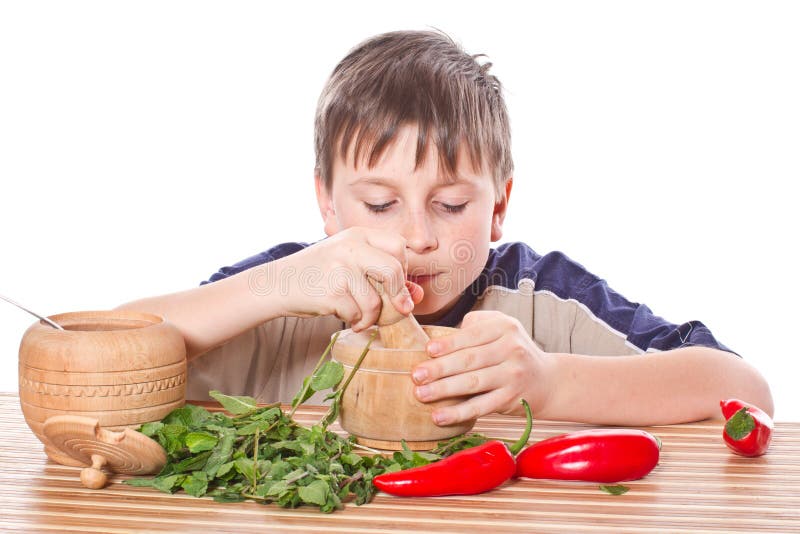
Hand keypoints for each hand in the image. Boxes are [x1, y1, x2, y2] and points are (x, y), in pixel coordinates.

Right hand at [276, 227, 422, 330]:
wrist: (279, 283)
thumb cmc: (320, 275)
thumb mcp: (350, 265)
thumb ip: (382, 276)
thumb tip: (417, 297)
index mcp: (358, 234)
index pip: (399, 246)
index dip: (403, 267)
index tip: (394, 283)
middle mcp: (351, 247)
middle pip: (394, 270)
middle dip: (398, 294)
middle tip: (397, 308)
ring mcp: (341, 268)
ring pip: (376, 300)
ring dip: (372, 316)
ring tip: (360, 316)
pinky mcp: (332, 291)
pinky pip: (357, 313)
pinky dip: (355, 321)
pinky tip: (345, 317)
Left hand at [410, 310, 554, 424]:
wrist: (547, 380)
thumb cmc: (512, 351)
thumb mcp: (501, 328)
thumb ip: (475, 326)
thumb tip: (440, 338)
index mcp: (505, 327)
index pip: (472, 334)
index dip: (449, 343)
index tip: (427, 351)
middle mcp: (512, 349)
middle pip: (470, 359)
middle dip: (440, 368)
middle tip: (416, 375)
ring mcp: (513, 375)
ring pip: (473, 383)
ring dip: (444, 390)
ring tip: (421, 394)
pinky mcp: (511, 399)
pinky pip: (480, 407)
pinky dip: (458, 413)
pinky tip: (439, 416)